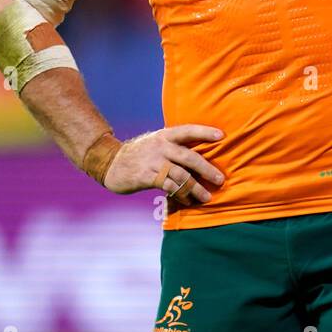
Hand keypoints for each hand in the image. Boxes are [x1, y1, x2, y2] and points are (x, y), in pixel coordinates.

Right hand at [104, 124, 224, 204]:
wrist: (110, 162)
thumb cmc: (141, 154)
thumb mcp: (156, 142)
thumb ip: (175, 146)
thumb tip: (203, 156)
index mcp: (165, 135)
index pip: (188, 130)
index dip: (205, 132)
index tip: (222, 135)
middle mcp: (160, 146)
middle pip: (189, 157)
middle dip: (207, 169)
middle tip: (220, 179)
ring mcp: (153, 161)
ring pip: (181, 175)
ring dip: (196, 188)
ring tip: (207, 197)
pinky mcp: (146, 176)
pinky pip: (168, 187)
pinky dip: (181, 195)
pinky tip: (188, 201)